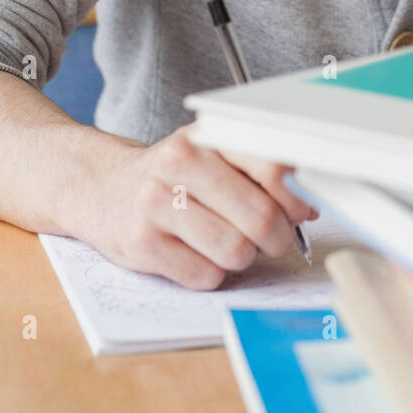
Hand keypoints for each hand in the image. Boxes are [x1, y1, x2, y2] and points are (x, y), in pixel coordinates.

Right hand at [82, 124, 317, 290]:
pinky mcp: (141, 243)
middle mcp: (180, 162)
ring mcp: (157, 203)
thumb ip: (260, 170)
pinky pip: (203, 276)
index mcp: (207, 136)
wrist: (101, 188)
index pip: (273, 166)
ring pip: (235, 250)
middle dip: (276, 238)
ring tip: (228, 243)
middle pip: (260, 217)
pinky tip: (196, 254)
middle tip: (271, 239)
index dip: (298, 197)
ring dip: (242, 258)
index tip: (303, 210)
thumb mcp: (212, 155)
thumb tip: (311, 203)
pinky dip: (210, 274)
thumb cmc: (173, 177)